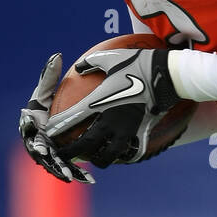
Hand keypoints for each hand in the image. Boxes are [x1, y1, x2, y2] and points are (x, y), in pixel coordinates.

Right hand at [18, 53, 93, 184]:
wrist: (53, 124)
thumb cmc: (46, 107)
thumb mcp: (46, 92)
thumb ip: (49, 77)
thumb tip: (57, 56)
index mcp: (29, 126)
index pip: (27, 127)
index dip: (28, 126)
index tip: (31, 122)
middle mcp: (36, 143)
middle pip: (37, 150)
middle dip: (42, 154)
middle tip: (48, 155)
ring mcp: (47, 156)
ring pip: (53, 164)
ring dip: (60, 169)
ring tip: (70, 175)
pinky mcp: (59, 163)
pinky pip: (68, 169)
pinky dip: (78, 174)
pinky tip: (90, 179)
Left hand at [45, 45, 179, 169]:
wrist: (167, 75)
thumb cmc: (138, 63)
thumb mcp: (110, 58)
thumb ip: (91, 63)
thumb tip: (80, 67)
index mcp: (99, 102)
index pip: (71, 119)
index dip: (57, 128)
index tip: (49, 133)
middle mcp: (110, 120)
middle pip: (86, 145)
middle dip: (72, 152)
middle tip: (64, 155)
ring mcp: (126, 129)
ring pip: (108, 155)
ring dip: (98, 159)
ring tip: (93, 158)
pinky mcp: (141, 133)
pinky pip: (130, 152)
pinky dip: (124, 156)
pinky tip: (120, 155)